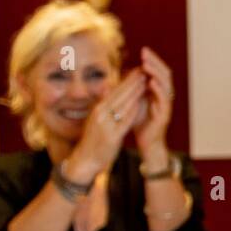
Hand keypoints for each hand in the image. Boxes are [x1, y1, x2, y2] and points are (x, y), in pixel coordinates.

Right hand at [67, 68, 146, 182]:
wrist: (85, 160)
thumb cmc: (94, 140)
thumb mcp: (97, 120)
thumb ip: (104, 105)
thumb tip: (109, 89)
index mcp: (98, 109)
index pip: (114, 91)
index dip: (126, 80)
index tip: (137, 71)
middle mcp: (100, 114)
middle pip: (119, 94)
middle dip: (132, 81)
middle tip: (144, 70)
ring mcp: (105, 125)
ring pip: (123, 105)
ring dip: (135, 92)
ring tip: (145, 82)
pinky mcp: (111, 136)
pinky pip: (124, 120)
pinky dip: (133, 110)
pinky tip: (141, 103)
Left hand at [133, 46, 173, 156]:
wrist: (147, 143)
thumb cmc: (139, 123)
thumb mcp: (131, 103)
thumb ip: (126, 92)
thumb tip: (109, 80)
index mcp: (158, 92)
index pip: (158, 71)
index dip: (152, 60)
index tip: (143, 50)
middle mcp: (165, 96)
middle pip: (165, 74)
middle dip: (155, 62)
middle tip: (145, 52)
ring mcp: (166, 106)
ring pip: (166, 84)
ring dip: (156, 73)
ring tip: (146, 64)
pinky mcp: (165, 115)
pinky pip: (164, 100)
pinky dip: (158, 89)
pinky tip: (151, 82)